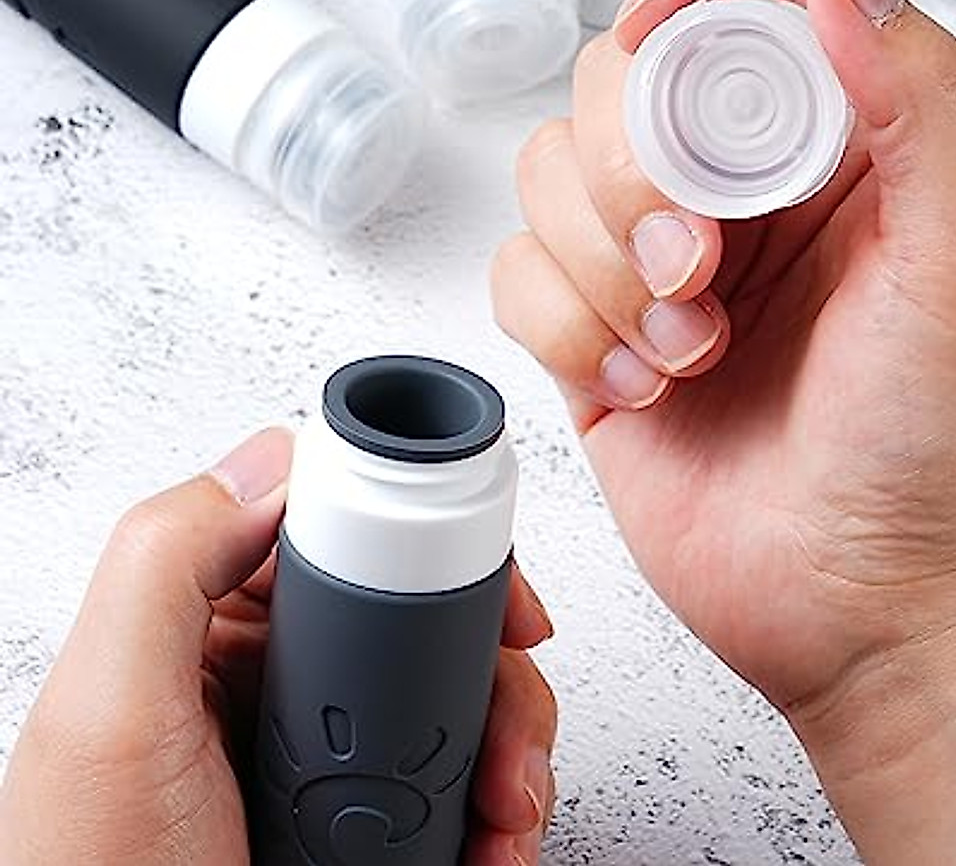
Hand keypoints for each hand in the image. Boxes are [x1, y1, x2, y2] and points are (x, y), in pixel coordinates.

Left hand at [0, 430, 556, 865]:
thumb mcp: (109, 715)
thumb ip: (167, 566)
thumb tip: (270, 459)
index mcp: (220, 623)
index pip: (351, 533)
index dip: (437, 543)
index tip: (492, 594)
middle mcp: (285, 672)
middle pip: (430, 613)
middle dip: (493, 657)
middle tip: (509, 721)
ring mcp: (334, 743)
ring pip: (464, 692)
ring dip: (513, 736)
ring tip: (506, 807)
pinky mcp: (373, 810)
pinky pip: (467, 774)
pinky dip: (504, 802)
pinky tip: (494, 838)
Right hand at [493, 0, 955, 861]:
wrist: (877, 608)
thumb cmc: (946, 448)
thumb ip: (916, 92)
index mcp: (835, 145)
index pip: (742, 0)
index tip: (658, 20)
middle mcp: (740, 191)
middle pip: (615, 85)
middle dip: (633, 170)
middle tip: (696, 263)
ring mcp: (659, 266)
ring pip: (548, 177)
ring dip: (600, 266)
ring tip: (687, 347)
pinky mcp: (596, 341)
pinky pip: (517, 277)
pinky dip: (563, 329)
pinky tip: (643, 388)